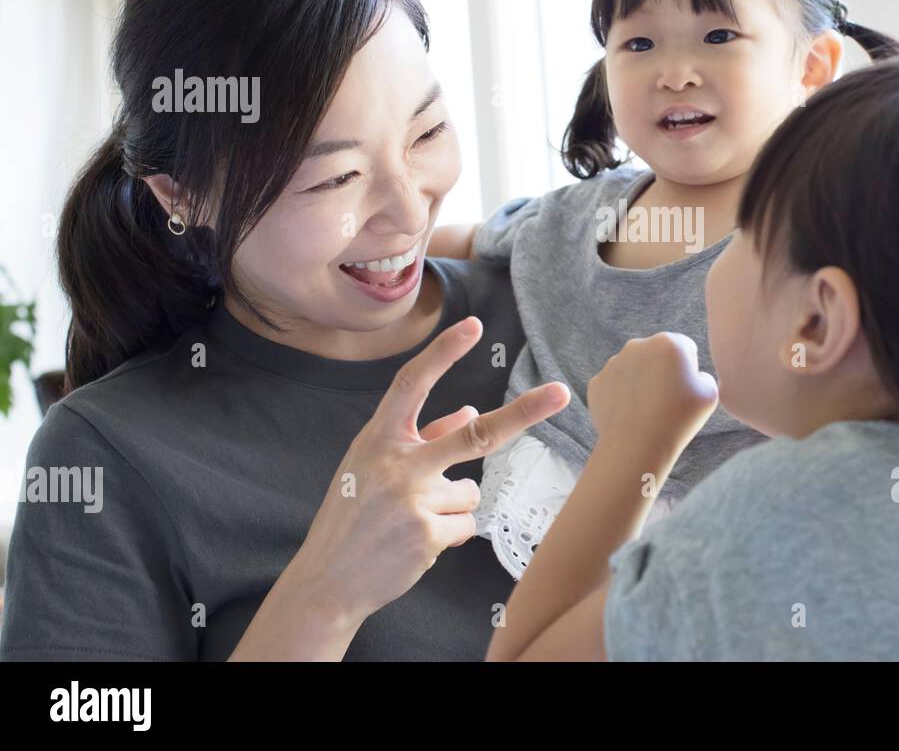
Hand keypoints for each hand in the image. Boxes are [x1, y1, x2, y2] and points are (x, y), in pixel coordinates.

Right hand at [285, 316, 569, 627]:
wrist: (326, 582)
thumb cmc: (353, 517)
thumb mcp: (374, 468)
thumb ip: (421, 439)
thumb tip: (470, 411)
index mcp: (378, 438)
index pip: (413, 383)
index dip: (444, 352)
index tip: (474, 326)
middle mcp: (396, 463)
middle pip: (476, 433)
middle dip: (525, 411)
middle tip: (561, 392)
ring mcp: (412, 499)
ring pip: (470, 491)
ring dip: (452, 507)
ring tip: (411, 523)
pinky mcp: (427, 535)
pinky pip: (466, 525)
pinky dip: (449, 535)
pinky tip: (415, 544)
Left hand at [587, 332, 718, 453]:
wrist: (638, 446)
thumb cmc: (679, 419)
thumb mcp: (710, 394)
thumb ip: (704, 376)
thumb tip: (693, 376)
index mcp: (668, 343)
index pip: (685, 349)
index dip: (689, 371)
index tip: (685, 391)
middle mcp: (637, 345)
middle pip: (657, 355)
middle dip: (662, 371)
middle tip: (667, 401)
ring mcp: (613, 363)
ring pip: (634, 368)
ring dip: (642, 382)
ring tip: (649, 410)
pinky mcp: (597, 382)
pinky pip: (615, 385)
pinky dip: (622, 396)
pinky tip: (631, 414)